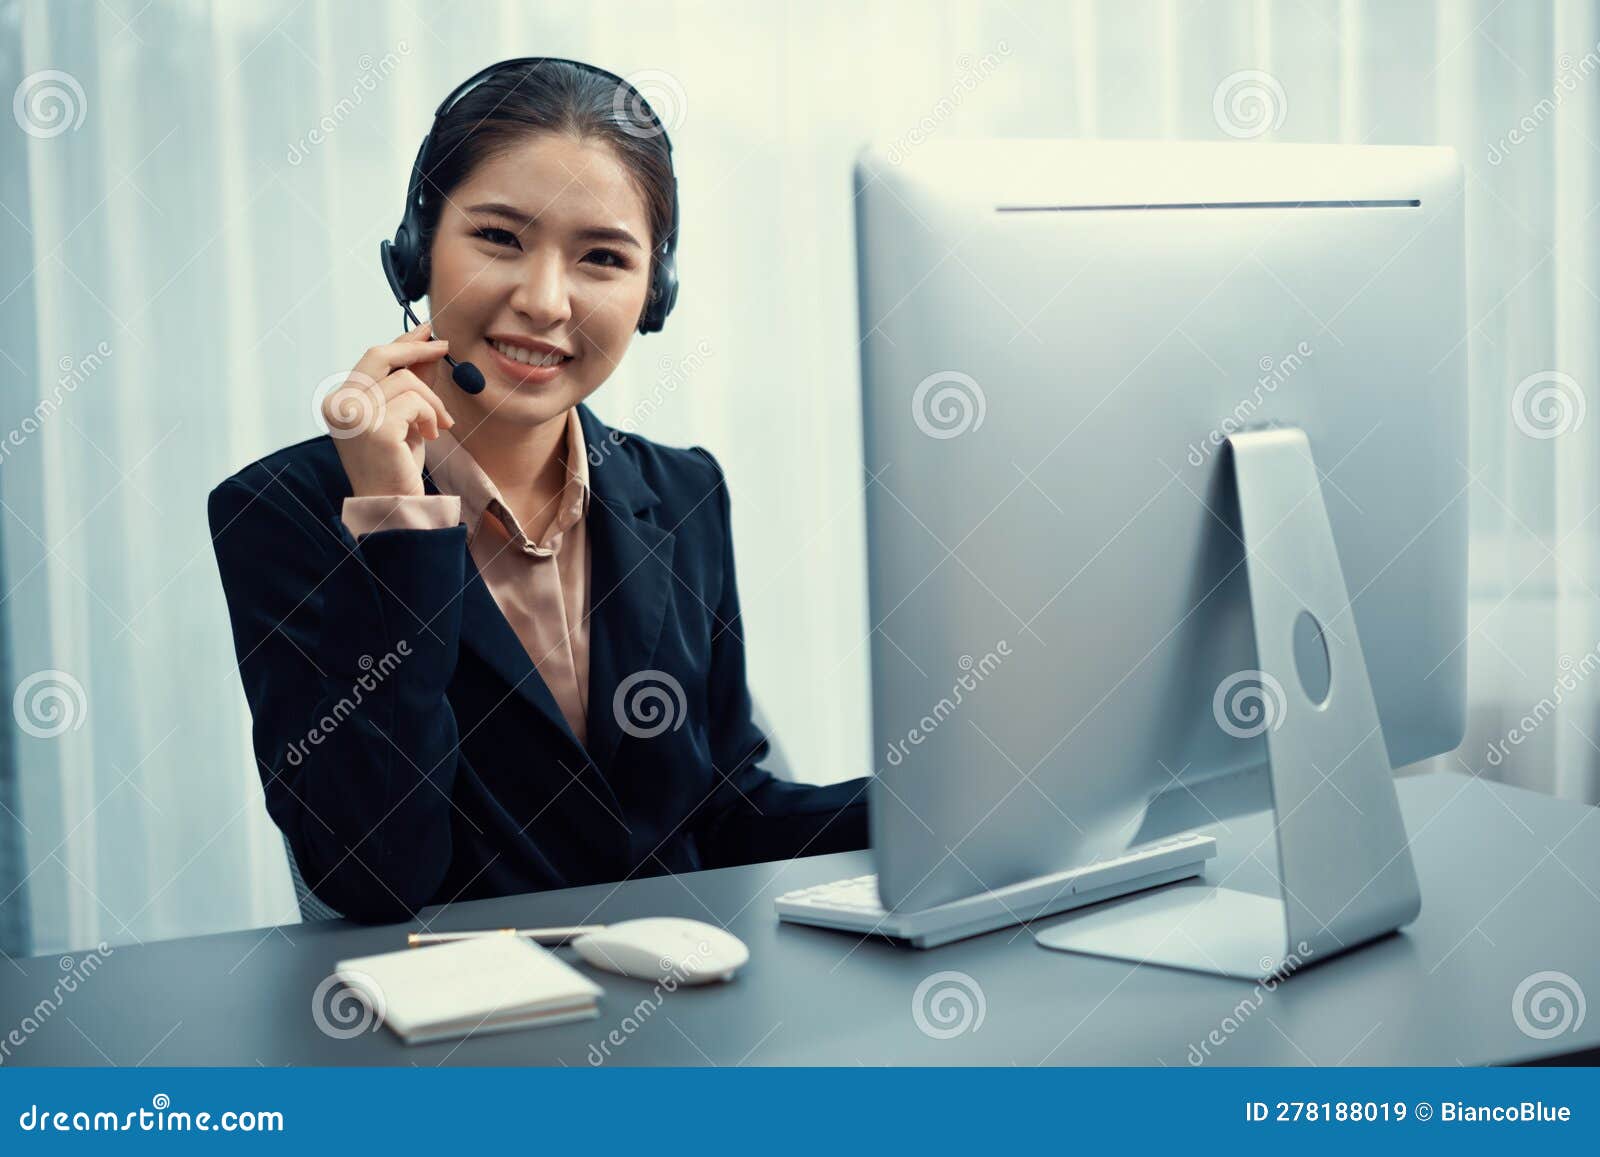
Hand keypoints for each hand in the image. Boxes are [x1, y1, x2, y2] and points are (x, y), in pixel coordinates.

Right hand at [324, 321, 456, 497]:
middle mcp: (339, 405)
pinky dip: (431, 415)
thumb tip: (428, 344)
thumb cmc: (396, 463)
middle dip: (417, 348)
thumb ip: (411, 381)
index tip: (426, 330)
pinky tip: (431, 434)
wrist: (395, 504)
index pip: (372, 358)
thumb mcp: (404, 415)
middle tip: (445, 347)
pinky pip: (415, 402)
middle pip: (381, 356)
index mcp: (338, 401)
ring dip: (432, 400)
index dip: (401, 342)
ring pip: (406, 381)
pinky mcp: (376, 429)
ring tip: (439, 423)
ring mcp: (354, 417)